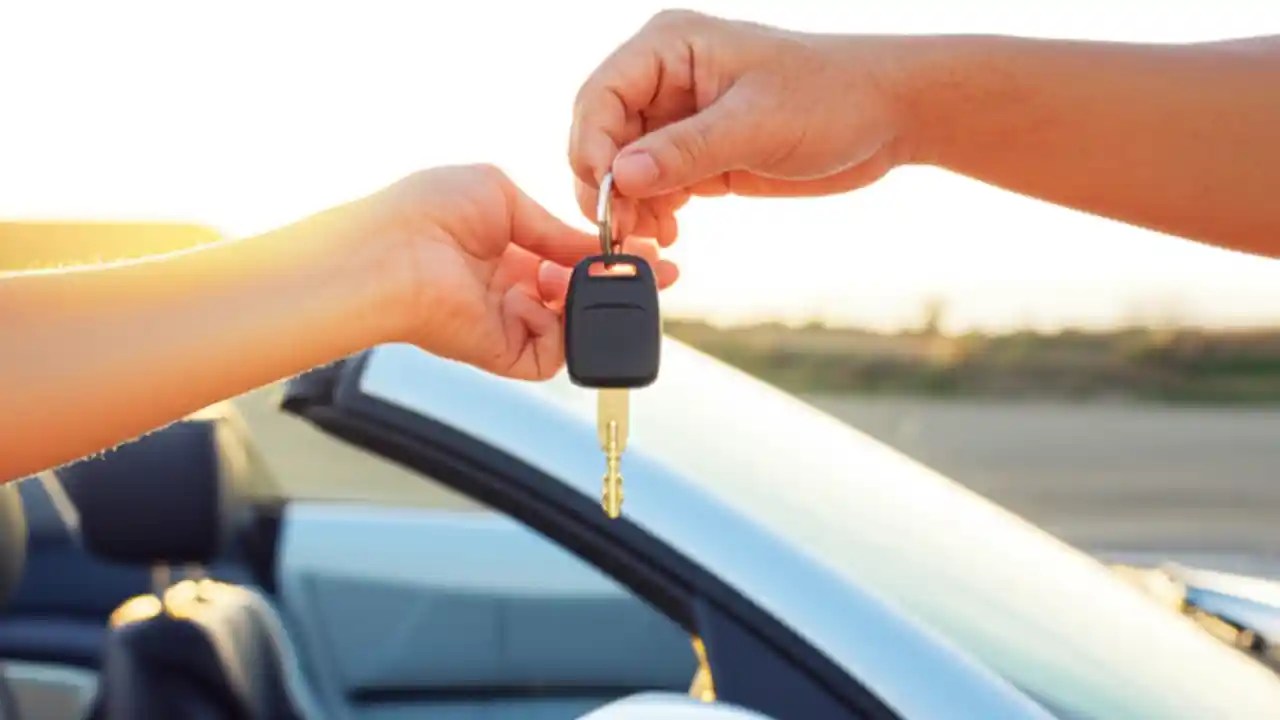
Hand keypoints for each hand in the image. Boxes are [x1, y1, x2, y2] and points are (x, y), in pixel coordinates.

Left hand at [322, 165, 676, 380]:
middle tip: (659, 272)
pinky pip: (552, 353)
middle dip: (618, 283)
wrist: (389, 254)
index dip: (605, 253)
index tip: (644, 248)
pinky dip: (569, 335)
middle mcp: (505, 286)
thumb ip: (552, 225)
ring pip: (572, 324)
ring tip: (618, 282)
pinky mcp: (501, 352)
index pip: (566, 254)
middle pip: (576, 293)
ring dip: (598, 304)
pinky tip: (570, 305)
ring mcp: (505, 320)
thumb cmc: (425, 212)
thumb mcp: (501, 195)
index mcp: (501, 244)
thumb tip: (593, 244)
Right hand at [569, 10, 916, 243]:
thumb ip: (684, 151)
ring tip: (651, 240)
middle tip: (623, 231)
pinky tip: (668, 234)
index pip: (600, 96)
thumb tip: (619, 177)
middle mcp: (665, 78)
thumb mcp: (755, 124)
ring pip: (623, 168)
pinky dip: (651, 212)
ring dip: (627, 207)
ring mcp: (679, 118)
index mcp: (670, 46)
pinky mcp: (697, 153)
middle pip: (602, 136)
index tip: (604, 195)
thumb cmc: (832, 97)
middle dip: (606, 186)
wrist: (888, 116)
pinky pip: (653, 186)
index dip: (590, 147)